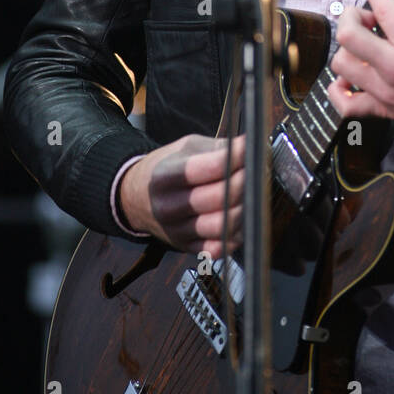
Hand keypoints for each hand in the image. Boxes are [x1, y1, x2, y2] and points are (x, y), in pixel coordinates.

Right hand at [119, 132, 245, 255]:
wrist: (135, 198)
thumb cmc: (165, 169)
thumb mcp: (185, 148)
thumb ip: (218, 148)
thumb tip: (250, 145)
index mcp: (166, 176)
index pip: (209, 167)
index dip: (237, 158)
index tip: (251, 149)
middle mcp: (168, 206)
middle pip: (219, 197)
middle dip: (245, 181)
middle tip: (257, 170)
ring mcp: (176, 231)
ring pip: (222, 225)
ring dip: (245, 208)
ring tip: (251, 193)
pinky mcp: (186, 247)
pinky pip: (218, 248)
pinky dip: (235, 235)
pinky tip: (240, 219)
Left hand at [327, 0, 393, 160]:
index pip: (385, 9)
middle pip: (349, 35)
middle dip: (352, 16)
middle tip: (367, 16)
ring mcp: (385, 93)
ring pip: (341, 64)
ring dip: (347, 48)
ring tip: (364, 44)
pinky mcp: (382, 110)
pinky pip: (345, 104)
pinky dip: (339, 90)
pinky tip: (349, 78)